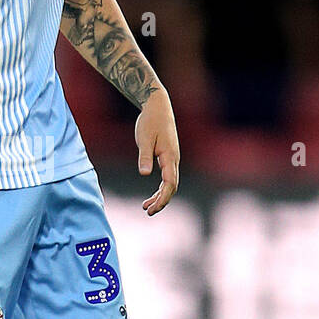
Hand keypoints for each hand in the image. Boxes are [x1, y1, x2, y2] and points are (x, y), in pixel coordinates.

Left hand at [135, 89, 179, 215]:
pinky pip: (167, 178)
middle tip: (148, 212)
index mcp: (170, 157)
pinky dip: (159, 188)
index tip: (153, 208)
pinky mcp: (168, 157)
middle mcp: (174, 160)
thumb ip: (145, 156)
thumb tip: (144, 173)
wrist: (157, 106)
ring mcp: (172, 159)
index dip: (163, 198)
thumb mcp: (144, 138)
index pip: (170, 183)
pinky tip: (151, 195)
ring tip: (146, 208)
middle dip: (161, 201)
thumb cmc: (150, 121)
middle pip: (171, 187)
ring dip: (160, 197)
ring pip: (170, 184)